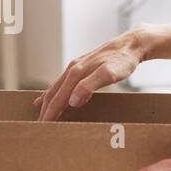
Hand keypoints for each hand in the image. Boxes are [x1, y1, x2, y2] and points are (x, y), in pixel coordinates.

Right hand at [33, 29, 148, 120]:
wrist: (131, 44)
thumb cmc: (122, 61)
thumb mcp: (109, 74)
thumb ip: (89, 86)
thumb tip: (72, 101)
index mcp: (76, 73)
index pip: (58, 98)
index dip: (50, 113)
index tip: (43, 126)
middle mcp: (72, 69)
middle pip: (54, 93)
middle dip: (45, 110)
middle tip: (39, 126)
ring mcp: (75, 67)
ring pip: (56, 87)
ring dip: (47, 102)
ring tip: (41, 114)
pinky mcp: (81, 67)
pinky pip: (62, 82)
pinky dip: (53, 92)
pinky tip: (48, 95)